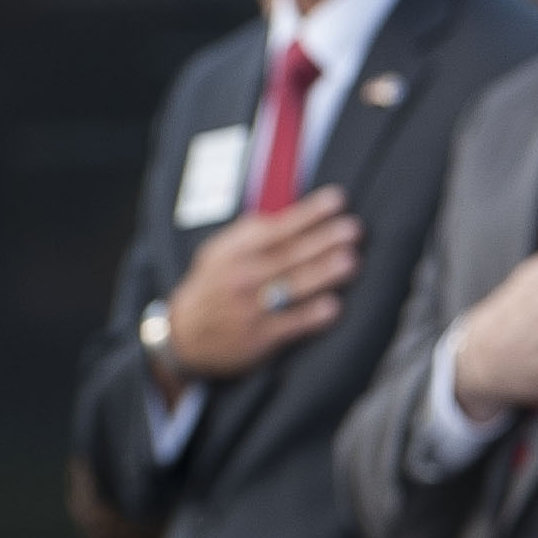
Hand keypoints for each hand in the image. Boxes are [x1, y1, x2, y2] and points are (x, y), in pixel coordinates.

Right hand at [163, 187, 361, 385]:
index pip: (275, 227)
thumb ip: (252, 233)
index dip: (308, 213)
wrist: (184, 335)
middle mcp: (240, 277)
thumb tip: (292, 210)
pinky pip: (289, 324)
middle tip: (352, 228)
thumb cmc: (216, 286)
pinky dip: (311, 315)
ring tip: (350, 260)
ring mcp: (249, 308)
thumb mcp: (221, 253)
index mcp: (233, 252)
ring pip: (291, 287)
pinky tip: (333, 306)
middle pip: (288, 255)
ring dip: (322, 273)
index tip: (337, 200)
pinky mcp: (259, 337)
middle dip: (323, 240)